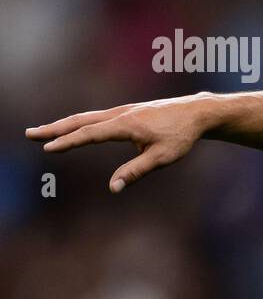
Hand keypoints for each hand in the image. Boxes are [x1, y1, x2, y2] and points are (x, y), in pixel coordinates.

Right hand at [25, 93, 214, 192]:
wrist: (197, 112)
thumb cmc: (181, 136)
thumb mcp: (163, 157)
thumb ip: (136, 171)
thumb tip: (113, 188)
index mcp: (126, 124)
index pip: (90, 134)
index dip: (68, 142)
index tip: (47, 147)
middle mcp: (120, 114)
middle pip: (81, 121)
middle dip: (55, 129)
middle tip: (29, 134)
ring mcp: (123, 111)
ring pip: (87, 117)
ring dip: (63, 124)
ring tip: (43, 131)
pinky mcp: (127, 111)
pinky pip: (97, 117)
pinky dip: (79, 122)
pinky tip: (73, 128)